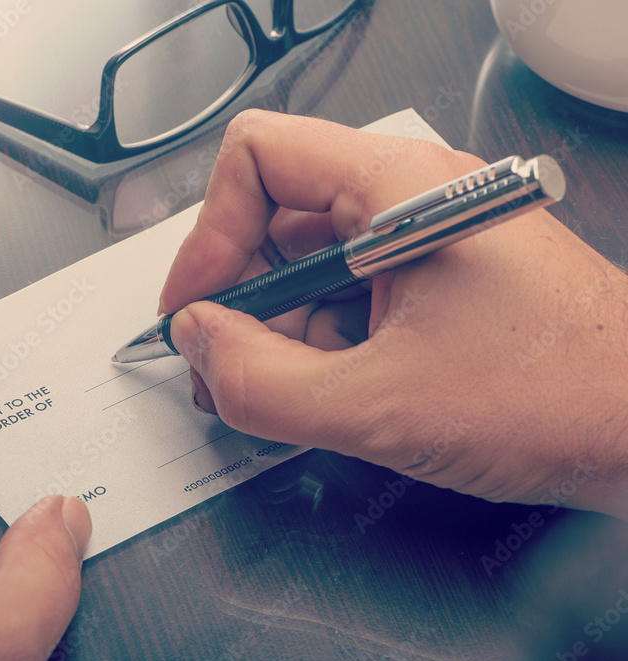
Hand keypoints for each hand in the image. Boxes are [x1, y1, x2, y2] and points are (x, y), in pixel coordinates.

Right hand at [160, 110, 627, 519]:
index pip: (258, 157)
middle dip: (237, 293)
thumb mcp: (379, 406)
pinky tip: (323, 387)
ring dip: (275, 324)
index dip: (210, 234)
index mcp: (398, 187)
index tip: (197, 305)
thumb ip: (261, 382)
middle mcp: (409, 195)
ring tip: (275, 388)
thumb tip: (199, 344)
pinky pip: (345, 288)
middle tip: (222, 360)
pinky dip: (317, 336)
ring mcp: (422, 235)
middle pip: (274, 212)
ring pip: (307, 258)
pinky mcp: (433, 276)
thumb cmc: (562, 396)